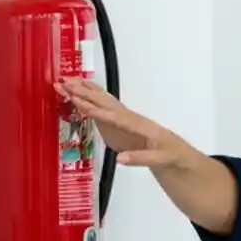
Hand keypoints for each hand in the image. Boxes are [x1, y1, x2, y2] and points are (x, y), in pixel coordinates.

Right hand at [55, 77, 187, 168]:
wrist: (178, 153)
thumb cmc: (172, 155)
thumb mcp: (161, 159)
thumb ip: (141, 159)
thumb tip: (120, 159)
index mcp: (137, 125)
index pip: (112, 116)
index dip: (95, 110)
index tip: (77, 101)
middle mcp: (128, 117)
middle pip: (103, 103)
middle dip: (83, 93)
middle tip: (63, 83)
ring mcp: (122, 119)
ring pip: (101, 101)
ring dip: (83, 91)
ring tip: (65, 81)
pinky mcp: (118, 125)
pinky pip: (100, 109)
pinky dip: (88, 100)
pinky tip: (77, 97)